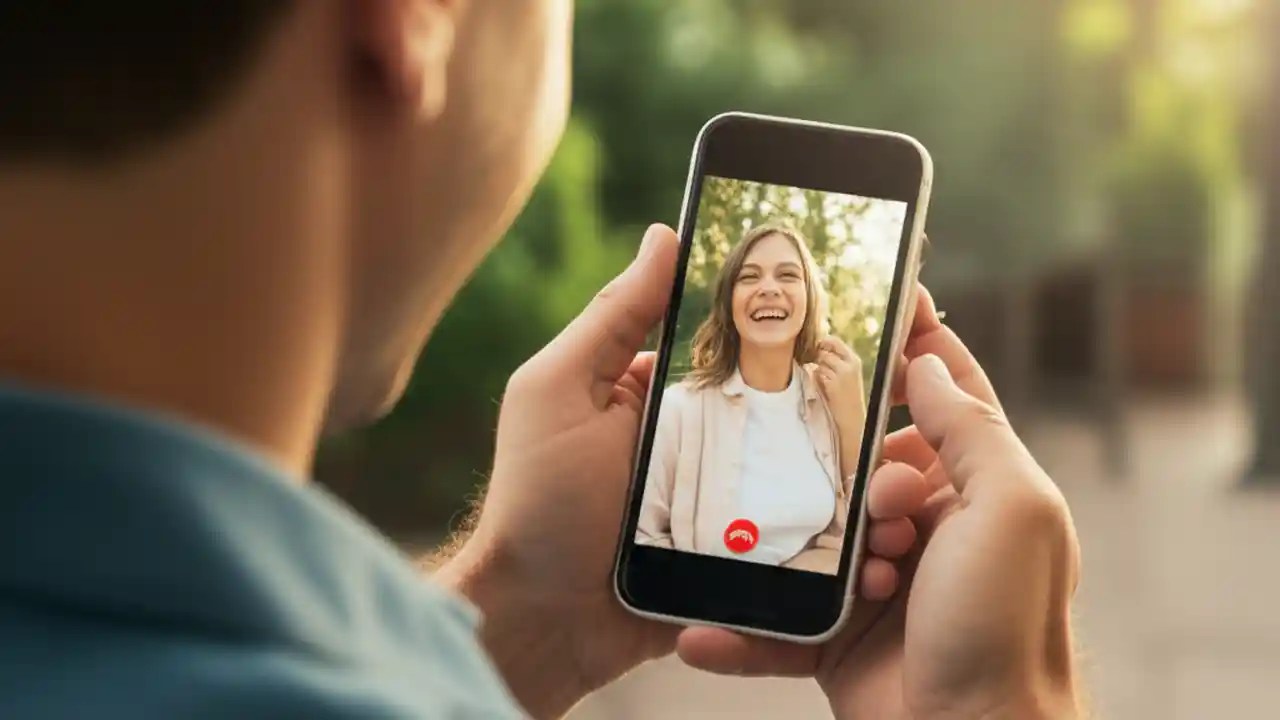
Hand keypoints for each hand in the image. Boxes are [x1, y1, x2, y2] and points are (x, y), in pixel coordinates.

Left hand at [435, 225, 921, 717]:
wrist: (538, 625)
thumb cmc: (536, 502)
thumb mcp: (558, 393)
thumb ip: (610, 318)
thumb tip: (665, 234)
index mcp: (665, 396)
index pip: (745, 349)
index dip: (800, 330)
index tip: (867, 308)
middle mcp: (702, 445)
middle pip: (789, 413)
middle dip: (850, 406)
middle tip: (917, 400)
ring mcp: (725, 505)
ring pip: (807, 479)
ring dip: (856, 480)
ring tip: (908, 483)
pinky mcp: (739, 562)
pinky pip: (798, 545)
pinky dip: (834, 544)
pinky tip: (882, 544)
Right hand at [678, 287, 1083, 719]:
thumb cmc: (1007, 627)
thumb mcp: (1012, 509)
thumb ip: (971, 431)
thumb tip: (926, 365)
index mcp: (978, 487)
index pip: (943, 393)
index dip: (913, 341)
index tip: (875, 292)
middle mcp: (928, 524)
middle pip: (861, 453)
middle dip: (835, 455)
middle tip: (819, 457)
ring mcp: (876, 578)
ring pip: (811, 526)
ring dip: (796, 541)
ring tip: (808, 559)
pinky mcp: (835, 635)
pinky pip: (776, 619)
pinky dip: (739, 629)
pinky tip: (702, 628)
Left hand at [815, 335, 865, 432]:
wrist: (852, 417)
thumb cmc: (847, 395)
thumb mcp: (848, 374)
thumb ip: (837, 360)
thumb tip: (817, 346)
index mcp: (854, 360)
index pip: (835, 341)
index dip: (822, 342)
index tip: (815, 349)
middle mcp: (849, 365)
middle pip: (824, 351)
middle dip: (816, 356)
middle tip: (815, 364)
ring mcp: (841, 374)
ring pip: (819, 362)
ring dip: (816, 368)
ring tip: (823, 379)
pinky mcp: (833, 384)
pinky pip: (817, 373)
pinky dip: (816, 377)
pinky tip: (824, 386)